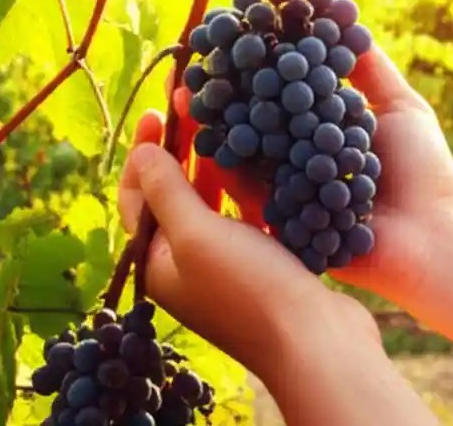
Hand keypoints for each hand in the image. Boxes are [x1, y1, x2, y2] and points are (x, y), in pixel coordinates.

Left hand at [118, 112, 379, 378]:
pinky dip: (249, 188)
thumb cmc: (249, 289)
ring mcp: (226, 268)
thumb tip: (140, 153)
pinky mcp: (264, 267)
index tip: (158, 113)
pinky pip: (246, 217)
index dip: (142, 153)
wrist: (316, 344)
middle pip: (174, 196)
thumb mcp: (195, 234)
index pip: (136, 198)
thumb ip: (165, 191)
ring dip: (218, 166)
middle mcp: (187, 267)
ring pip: (214, 204)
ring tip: (232, 126)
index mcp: (158, 263)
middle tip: (196, 108)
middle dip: (181, 151)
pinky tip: (264, 160)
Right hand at [159, 45, 452, 310]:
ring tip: (184, 96)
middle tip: (189, 65)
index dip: (257, 65)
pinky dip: (225, 164)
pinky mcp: (280, 221)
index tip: (229, 36)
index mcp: (322, 131)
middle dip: (220, 92)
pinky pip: (246, 191)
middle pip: (252, 118)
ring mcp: (287, 190)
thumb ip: (368, 67)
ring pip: (241, 151)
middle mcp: (299, 158)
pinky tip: (205, 138)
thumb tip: (339, 15)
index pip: (282, 91)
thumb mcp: (399, 107)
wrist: (435, 239)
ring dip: (211, 124)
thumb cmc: (424, 173)